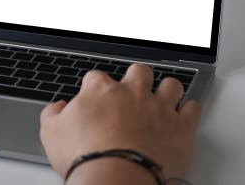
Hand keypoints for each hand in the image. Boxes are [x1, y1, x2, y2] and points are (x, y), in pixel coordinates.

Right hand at [39, 64, 200, 181]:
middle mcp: (132, 93)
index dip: (95, 87)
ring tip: (162, 98)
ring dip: (167, 90)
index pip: (96, 77)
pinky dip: (189, 111)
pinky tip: (183, 115)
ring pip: (170, 84)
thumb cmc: (87, 158)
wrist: (117, 181)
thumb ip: (53, 115)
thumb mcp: (51, 135)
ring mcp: (159, 108)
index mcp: (101, 90)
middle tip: (133, 92)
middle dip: (136, 78)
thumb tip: (57, 108)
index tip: (95, 97)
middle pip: (139, 71)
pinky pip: (192, 109)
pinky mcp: (181, 127)